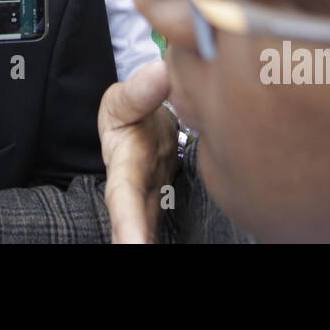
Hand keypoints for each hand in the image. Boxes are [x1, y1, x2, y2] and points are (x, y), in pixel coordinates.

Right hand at [99, 60, 177, 243]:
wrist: (146, 113)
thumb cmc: (133, 109)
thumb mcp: (127, 95)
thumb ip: (142, 88)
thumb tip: (162, 73)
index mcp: (123, 166)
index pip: (124, 198)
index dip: (127, 225)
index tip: (131, 246)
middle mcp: (138, 190)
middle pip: (139, 227)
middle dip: (139, 244)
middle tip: (142, 256)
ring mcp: (155, 199)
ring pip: (157, 230)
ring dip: (154, 245)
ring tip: (158, 256)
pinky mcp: (172, 200)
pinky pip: (177, 223)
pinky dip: (182, 241)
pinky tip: (205, 247)